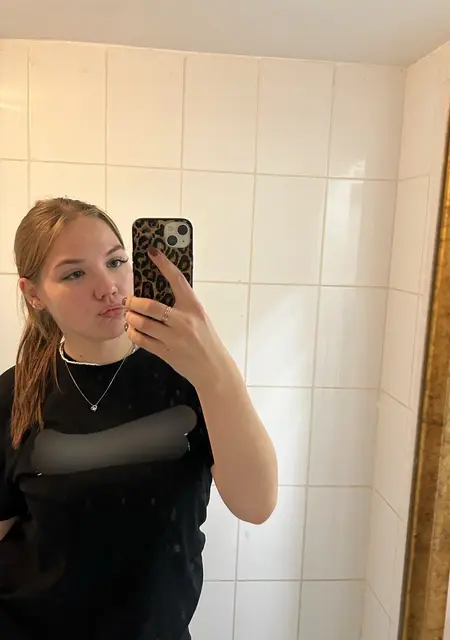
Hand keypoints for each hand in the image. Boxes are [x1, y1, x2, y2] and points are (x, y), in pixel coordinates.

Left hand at [124, 249, 232, 388]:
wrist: (214, 369)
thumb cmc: (207, 341)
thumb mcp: (200, 318)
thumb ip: (183, 306)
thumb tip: (160, 292)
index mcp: (194, 307)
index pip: (177, 280)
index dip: (164, 264)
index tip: (152, 253)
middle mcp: (184, 321)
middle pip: (151, 306)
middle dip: (133, 302)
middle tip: (128, 301)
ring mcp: (174, 338)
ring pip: (143, 323)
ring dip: (131, 318)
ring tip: (129, 315)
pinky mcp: (166, 353)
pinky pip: (142, 340)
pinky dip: (133, 333)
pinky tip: (132, 330)